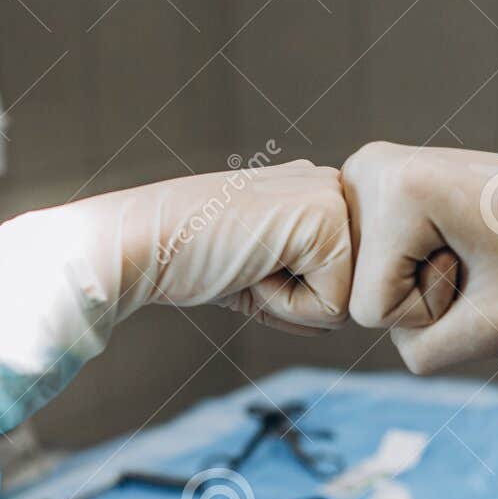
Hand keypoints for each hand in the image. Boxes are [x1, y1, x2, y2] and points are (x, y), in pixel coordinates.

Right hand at [111, 159, 351, 334]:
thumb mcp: (261, 263)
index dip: (291, 294)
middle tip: (245, 263)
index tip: (246, 262)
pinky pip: (332, 309)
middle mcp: (332, 187)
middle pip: (349, 292)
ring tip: (249, 261)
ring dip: (290, 304)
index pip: (339, 280)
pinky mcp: (328, 224)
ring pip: (346, 303)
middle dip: (296, 300)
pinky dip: (285, 306)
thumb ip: (311, 278)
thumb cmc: (191, 257)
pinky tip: (251, 266)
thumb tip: (353, 312)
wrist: (144, 243)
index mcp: (319, 192)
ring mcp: (334, 199)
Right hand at [342, 142, 497, 373]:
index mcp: (398, 191)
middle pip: (361, 294)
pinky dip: (407, 266)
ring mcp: (362, 172)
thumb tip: (368, 324)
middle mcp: (366, 170)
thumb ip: (426, 353)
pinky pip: (368, 261)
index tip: (478, 268)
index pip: (374, 310)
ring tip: (463, 246)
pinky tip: (445, 237)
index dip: (430, 311)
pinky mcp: (366, 181)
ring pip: (362, 279)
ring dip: (415, 282)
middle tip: (474, 257)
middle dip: (420, 296)